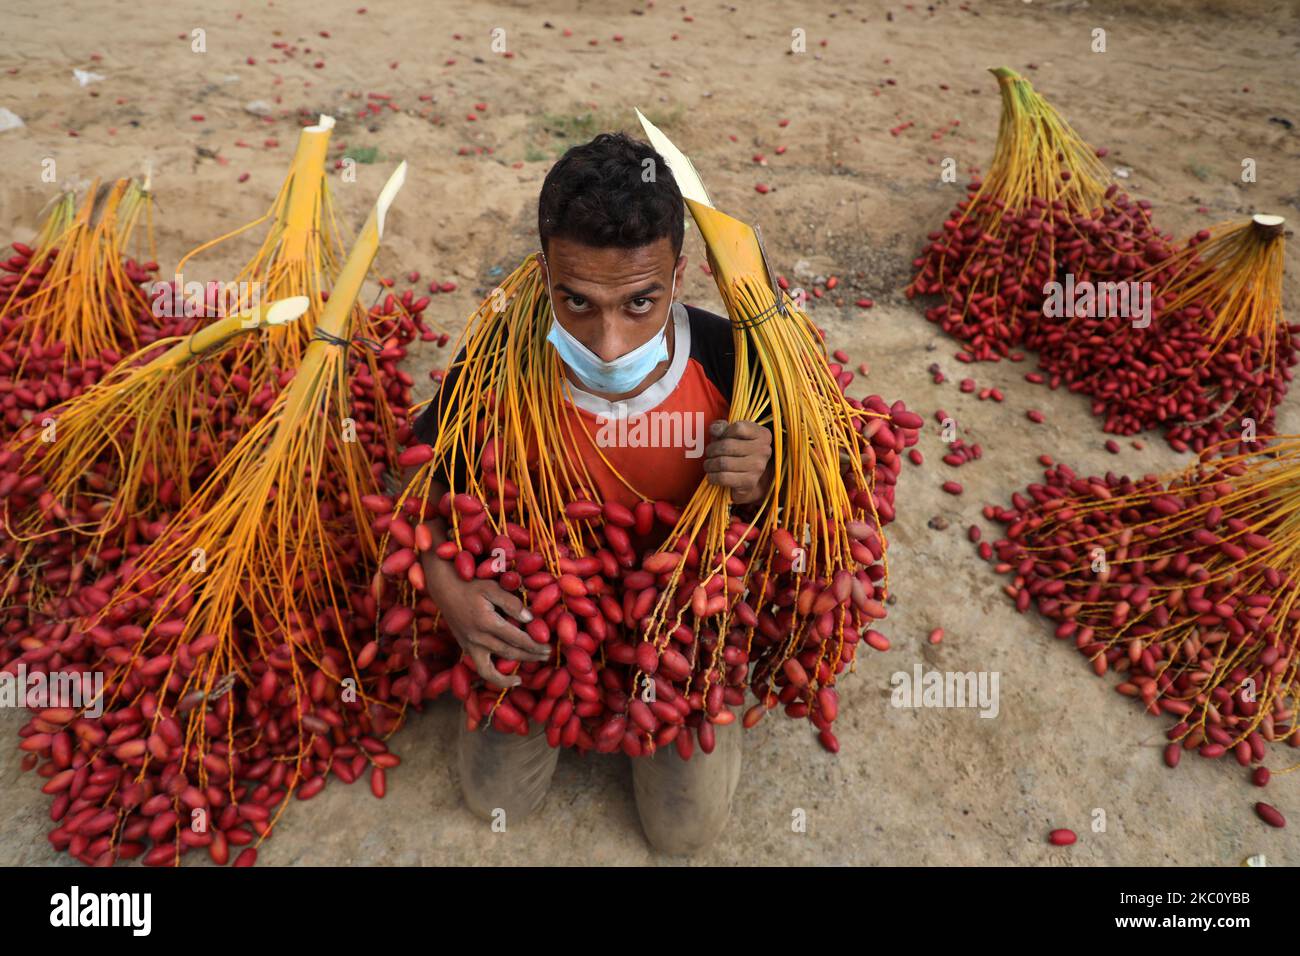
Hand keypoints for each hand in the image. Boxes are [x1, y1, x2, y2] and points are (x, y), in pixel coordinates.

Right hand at [424, 555, 549, 688]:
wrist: (444, 589)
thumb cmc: (470, 584)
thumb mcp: (492, 587)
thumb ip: (511, 602)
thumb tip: (530, 618)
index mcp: (486, 622)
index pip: (516, 638)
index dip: (534, 644)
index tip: (548, 646)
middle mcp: (477, 638)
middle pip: (510, 652)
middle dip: (531, 655)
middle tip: (549, 654)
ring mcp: (470, 646)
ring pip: (498, 665)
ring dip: (519, 664)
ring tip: (537, 661)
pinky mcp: (467, 649)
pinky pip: (484, 670)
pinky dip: (498, 679)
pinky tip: (514, 679)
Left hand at [702, 419, 773, 505]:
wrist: (748, 479)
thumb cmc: (738, 452)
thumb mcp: (732, 435)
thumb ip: (722, 427)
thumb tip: (715, 430)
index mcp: (762, 434)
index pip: (738, 428)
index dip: (723, 432)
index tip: (719, 438)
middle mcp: (764, 450)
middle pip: (727, 446)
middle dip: (711, 450)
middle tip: (709, 454)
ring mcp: (758, 467)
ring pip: (723, 462)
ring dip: (710, 464)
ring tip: (708, 465)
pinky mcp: (750, 482)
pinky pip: (723, 477)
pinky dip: (712, 477)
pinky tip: (712, 476)